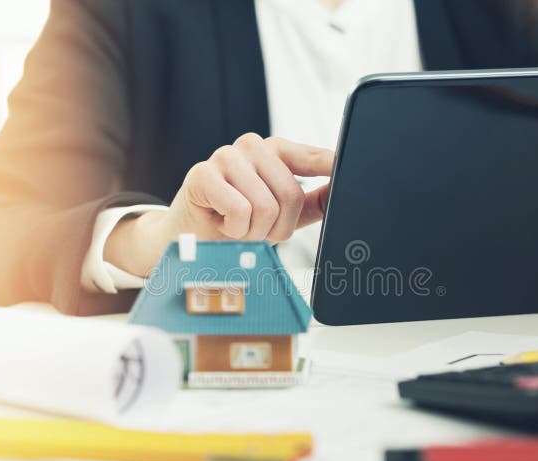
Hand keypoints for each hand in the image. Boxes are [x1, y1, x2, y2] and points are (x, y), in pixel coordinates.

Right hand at [105, 134, 333, 276]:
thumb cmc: (236, 222)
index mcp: (276, 152)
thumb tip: (342, 191)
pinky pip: (240, 211)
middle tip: (257, 230)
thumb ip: (313, 202)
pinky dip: (235, 229)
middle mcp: (254, 146)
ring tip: (237, 227)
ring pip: (265, 207)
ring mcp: (227, 156)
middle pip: (291, 195)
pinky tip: (222, 222)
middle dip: (278, 227)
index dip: (332, 165)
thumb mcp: (282, 214)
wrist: (191, 237)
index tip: (346, 169)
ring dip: (253, 232)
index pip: (313, 156)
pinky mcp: (203, 174)